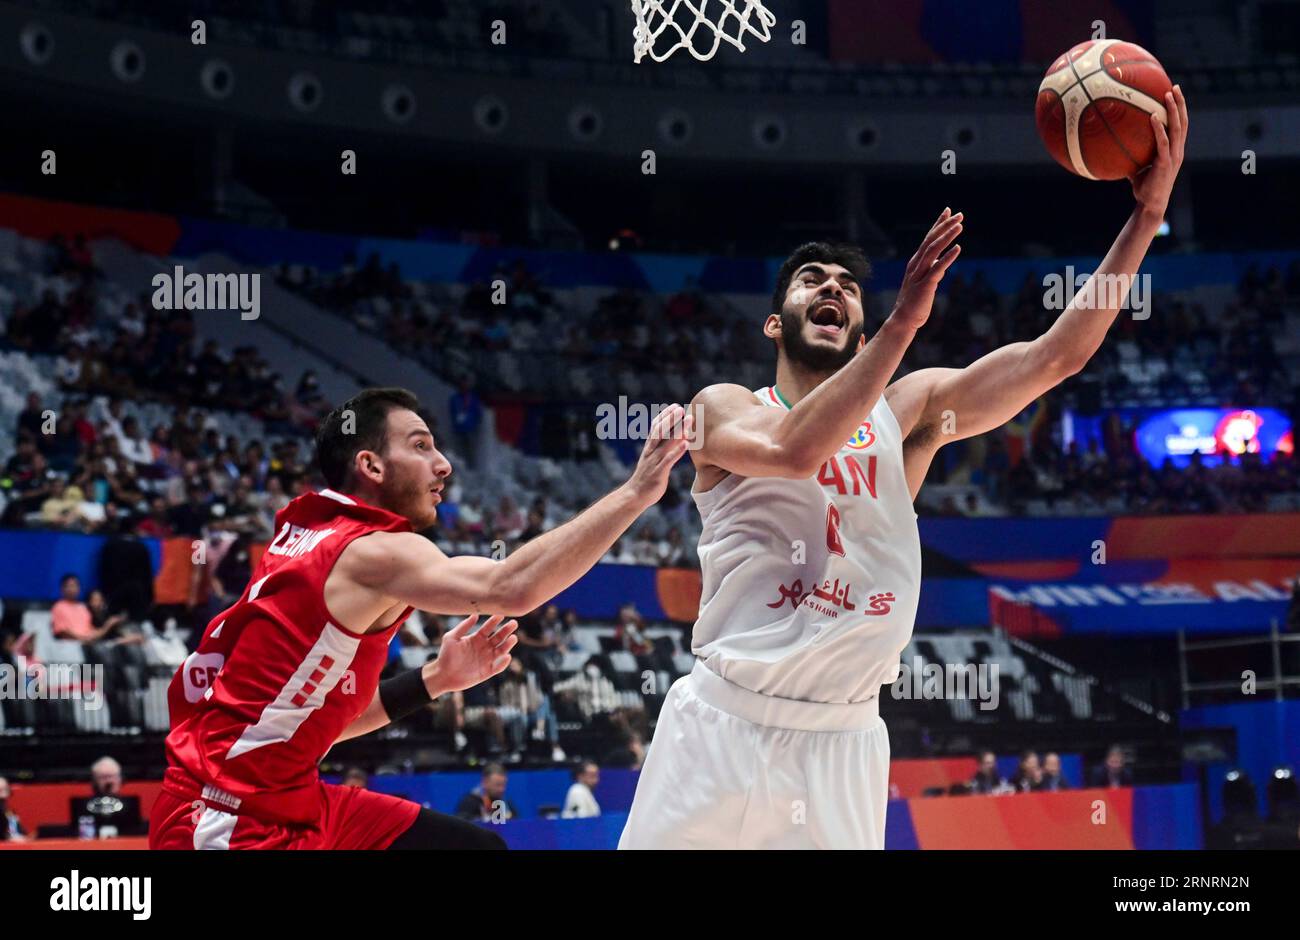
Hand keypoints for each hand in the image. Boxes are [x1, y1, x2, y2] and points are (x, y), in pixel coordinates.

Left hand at [423, 613, 517, 694]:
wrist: (443, 675)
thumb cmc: (445, 655)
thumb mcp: (451, 638)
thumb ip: (463, 626)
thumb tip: (475, 614)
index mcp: (476, 638)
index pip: (488, 627)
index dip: (495, 621)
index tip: (501, 614)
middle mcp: (484, 647)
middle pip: (498, 637)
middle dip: (506, 630)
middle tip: (514, 623)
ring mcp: (486, 659)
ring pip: (501, 650)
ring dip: (508, 644)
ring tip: (514, 638)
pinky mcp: (487, 671)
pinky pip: (498, 667)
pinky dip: (503, 663)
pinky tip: (507, 656)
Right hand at [625, 404, 692, 507]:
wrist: (634, 496)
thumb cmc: (647, 478)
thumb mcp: (653, 461)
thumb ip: (663, 449)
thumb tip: (678, 438)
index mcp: (649, 449)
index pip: (655, 428)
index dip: (664, 416)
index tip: (674, 406)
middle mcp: (651, 452)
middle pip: (660, 431)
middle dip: (670, 418)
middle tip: (680, 408)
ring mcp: (654, 462)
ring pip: (666, 443)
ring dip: (678, 430)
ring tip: (689, 419)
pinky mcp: (659, 472)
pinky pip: (669, 460)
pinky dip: (677, 451)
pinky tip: (686, 443)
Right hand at [891, 208, 962, 330]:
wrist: (903, 320)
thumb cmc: (914, 303)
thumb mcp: (925, 282)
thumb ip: (932, 270)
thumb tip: (940, 263)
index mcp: (916, 262)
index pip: (928, 238)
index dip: (938, 224)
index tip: (948, 211)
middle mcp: (916, 264)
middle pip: (931, 240)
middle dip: (945, 226)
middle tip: (959, 214)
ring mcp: (919, 274)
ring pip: (933, 250)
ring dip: (947, 236)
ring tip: (960, 226)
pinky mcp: (925, 285)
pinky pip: (937, 268)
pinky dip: (947, 257)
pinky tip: (958, 248)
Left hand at [1130, 84, 1186, 218]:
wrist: (1150, 205)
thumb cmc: (1143, 188)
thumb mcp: (1138, 167)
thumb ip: (1133, 155)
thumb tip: (1116, 144)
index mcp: (1174, 150)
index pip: (1181, 125)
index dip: (1180, 109)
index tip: (1175, 93)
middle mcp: (1178, 151)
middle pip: (1183, 122)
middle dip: (1180, 103)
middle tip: (1175, 86)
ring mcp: (1173, 156)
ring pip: (1177, 128)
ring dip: (1173, 110)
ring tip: (1168, 94)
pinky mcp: (1165, 163)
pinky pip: (1163, 142)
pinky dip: (1159, 129)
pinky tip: (1152, 117)